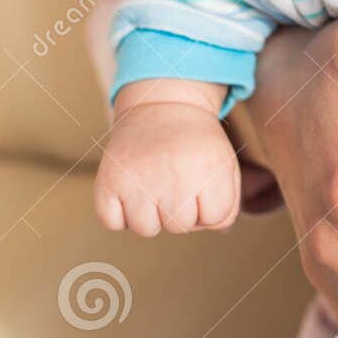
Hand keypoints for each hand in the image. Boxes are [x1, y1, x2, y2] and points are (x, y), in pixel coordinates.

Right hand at [95, 79, 240, 236]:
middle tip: (176, 176)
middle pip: (180, 227)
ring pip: (146, 229)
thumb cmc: (196, 144)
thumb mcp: (225, 165)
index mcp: (209, 168)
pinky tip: (130, 186)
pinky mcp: (108, 182)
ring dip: (150, 213)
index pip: (216, 218)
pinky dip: (118, 212)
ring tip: (154, 181)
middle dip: (180, 208)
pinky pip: (113, 222)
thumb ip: (229, 203)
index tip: (203, 180)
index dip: (210, 205)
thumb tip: (219, 232)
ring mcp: (138, 180)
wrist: (161, 105)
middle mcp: (174, 175)